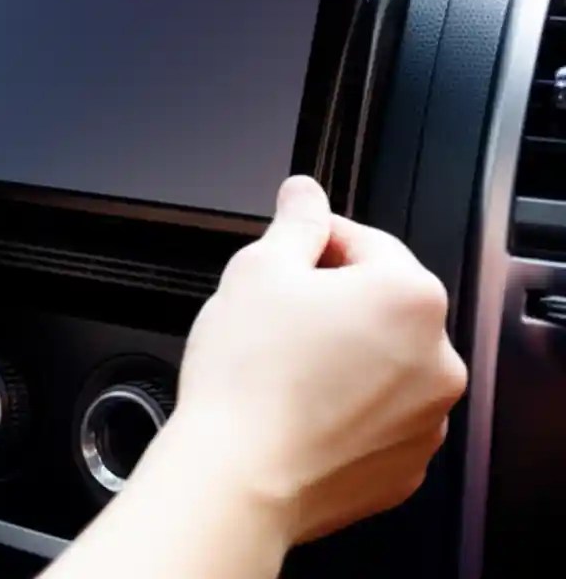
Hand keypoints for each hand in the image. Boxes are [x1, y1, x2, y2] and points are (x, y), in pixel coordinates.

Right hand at [161, 176, 466, 543]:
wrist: (236, 479)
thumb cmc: (245, 380)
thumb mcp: (257, 270)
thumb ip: (293, 221)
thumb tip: (304, 193)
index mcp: (409, 296)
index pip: (365, 242)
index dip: (314, 243)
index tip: (284, 256)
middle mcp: (436, 358)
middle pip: (378, 305)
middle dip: (329, 303)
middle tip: (272, 317)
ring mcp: (425, 418)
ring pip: (380, 363)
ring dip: (341, 355)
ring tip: (281, 369)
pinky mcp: (404, 464)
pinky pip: (377, 418)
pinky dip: (344, 408)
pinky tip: (296, 407)